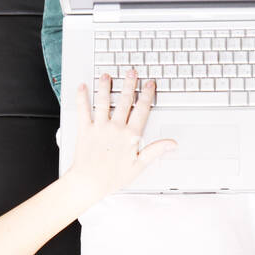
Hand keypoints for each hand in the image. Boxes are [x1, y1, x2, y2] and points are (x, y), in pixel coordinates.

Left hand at [65, 69, 177, 200]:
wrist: (89, 182)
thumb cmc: (112, 177)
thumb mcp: (139, 166)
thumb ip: (155, 150)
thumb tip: (172, 143)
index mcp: (130, 136)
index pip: (141, 110)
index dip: (147, 95)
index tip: (149, 84)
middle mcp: (115, 127)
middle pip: (124, 101)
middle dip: (129, 84)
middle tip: (131, 72)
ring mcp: (99, 127)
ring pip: (103, 101)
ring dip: (105, 86)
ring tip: (107, 75)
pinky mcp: (85, 130)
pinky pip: (83, 110)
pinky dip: (81, 98)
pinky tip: (81, 87)